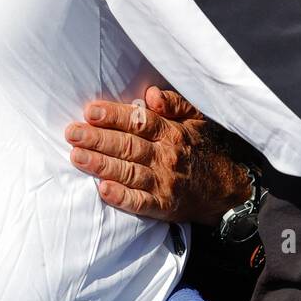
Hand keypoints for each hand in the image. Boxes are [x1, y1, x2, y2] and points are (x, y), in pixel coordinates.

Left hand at [65, 87, 252, 223]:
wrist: (228, 188)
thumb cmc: (206, 148)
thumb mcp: (198, 119)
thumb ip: (175, 104)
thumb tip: (151, 93)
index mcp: (172, 132)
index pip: (139, 121)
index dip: (114, 116)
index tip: (90, 111)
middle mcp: (167, 156)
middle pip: (129, 145)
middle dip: (98, 138)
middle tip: (72, 133)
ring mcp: (165, 183)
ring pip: (129, 172)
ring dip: (101, 164)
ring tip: (76, 156)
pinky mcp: (164, 206)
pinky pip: (140, 203)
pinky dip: (122, 197)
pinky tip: (103, 190)